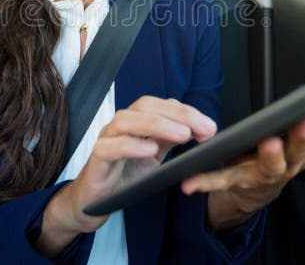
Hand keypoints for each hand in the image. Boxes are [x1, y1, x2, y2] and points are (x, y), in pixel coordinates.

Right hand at [54, 96, 216, 232]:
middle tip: (201, 129)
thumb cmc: (123, 173)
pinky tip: (151, 150)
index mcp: (136, 120)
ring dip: (157, 125)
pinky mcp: (97, 157)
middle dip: (177, 115)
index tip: (210, 127)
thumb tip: (199, 129)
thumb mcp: (153, 154)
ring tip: (182, 135)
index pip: (163, 105)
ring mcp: (107, 138)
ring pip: (127, 120)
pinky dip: (131, 146)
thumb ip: (170, 138)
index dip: (187, 113)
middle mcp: (121, 124)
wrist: (94, 200)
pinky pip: (111, 147)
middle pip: (146, 107)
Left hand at [180, 87, 304, 230]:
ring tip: (269, 144)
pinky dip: (206, 181)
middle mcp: (295, 161)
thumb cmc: (283, 150)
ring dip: (272, 155)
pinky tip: (190, 182)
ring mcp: (268, 173)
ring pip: (272, 165)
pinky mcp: (239, 181)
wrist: (254, 191)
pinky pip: (222, 180)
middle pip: (304, 148)